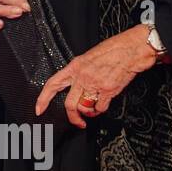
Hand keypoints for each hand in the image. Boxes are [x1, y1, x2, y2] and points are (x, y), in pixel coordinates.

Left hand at [35, 26, 159, 127]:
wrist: (132, 48)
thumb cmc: (114, 49)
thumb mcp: (90, 56)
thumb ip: (80, 70)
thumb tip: (77, 83)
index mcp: (75, 66)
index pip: (53, 84)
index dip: (43, 99)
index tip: (39, 109)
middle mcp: (83, 76)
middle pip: (70, 104)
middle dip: (73, 117)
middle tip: (77, 122)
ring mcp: (95, 84)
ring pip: (85, 107)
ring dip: (90, 112)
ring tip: (95, 108)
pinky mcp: (108, 90)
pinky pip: (100, 108)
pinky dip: (102, 109)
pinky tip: (105, 102)